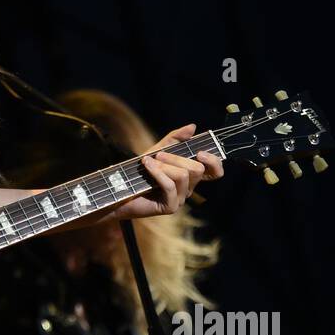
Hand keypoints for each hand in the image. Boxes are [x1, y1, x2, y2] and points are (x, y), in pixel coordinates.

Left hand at [107, 123, 223, 220]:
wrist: (120, 189)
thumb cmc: (140, 171)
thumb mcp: (158, 150)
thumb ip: (175, 139)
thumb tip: (193, 127)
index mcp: (190, 176)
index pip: (214, 172)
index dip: (214, 161)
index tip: (200, 151)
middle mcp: (189, 188)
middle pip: (197, 169)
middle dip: (177, 157)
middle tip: (159, 154)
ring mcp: (180, 199)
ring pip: (184, 176)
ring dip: (164, 165)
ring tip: (148, 162)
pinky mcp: (170, 207)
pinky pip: (170, 186)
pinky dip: (158, 172)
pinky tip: (146, 166)